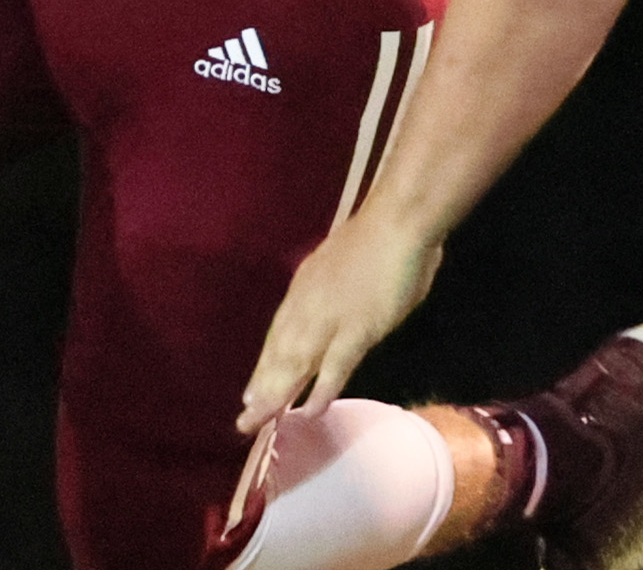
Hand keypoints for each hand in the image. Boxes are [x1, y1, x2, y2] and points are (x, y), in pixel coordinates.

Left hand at [236, 212, 442, 433]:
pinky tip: (308, 412)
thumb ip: (330, 291)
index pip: (280, 334)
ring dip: (278, 393)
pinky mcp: (357, 330)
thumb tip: (330, 311)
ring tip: (260, 420)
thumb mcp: (337, 265)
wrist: (397, 222)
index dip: (266, 364)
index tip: (251, 390)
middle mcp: (308, 305)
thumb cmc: (377, 239)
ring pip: (296, 362)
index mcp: (304, 288)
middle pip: (280, 353)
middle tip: (245, 418)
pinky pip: (335, 366)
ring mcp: (330, 318)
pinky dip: (322, 390)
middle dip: (262, 386)